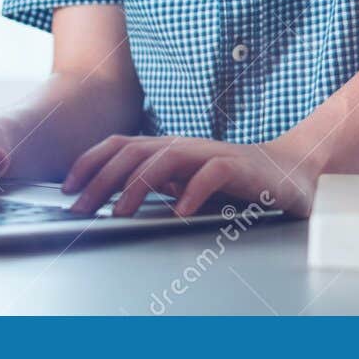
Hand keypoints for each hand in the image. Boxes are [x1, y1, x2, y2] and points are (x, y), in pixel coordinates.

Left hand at [60, 133, 320, 217]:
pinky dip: (193, 191)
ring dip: (137, 185)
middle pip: (134, 151)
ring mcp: (211, 153)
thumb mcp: (187, 183)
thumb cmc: (236, 180)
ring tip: (119, 212)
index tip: (66, 190)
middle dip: (101, 179)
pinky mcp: (239, 167)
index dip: (89, 163)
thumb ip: (156, 186)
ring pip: (165, 158)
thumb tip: (111, 202)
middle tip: (80, 209)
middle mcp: (185, 146)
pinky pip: (213, 173)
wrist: (292, 170)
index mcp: (169, 148)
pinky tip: (179, 211)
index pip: (120, 145)